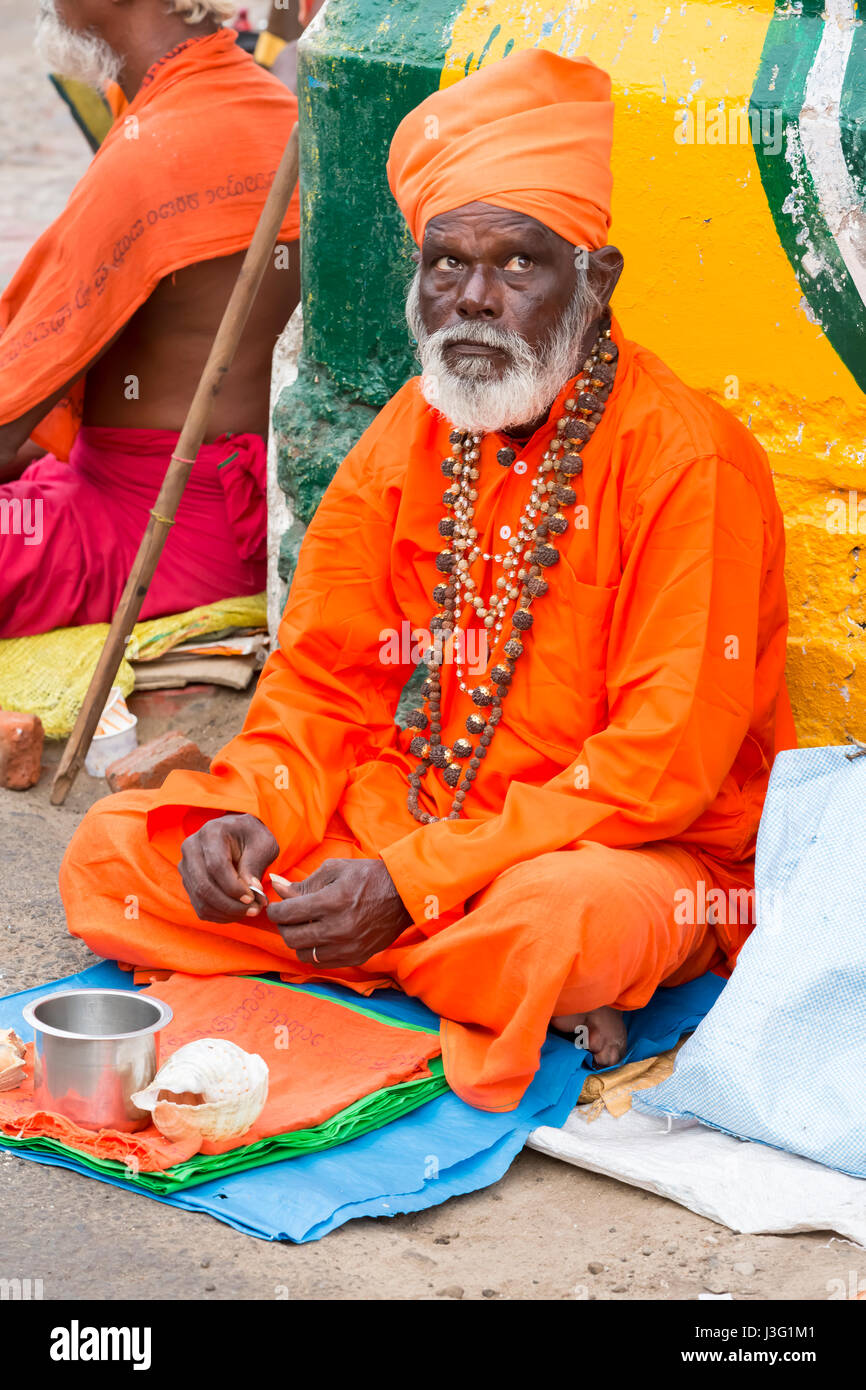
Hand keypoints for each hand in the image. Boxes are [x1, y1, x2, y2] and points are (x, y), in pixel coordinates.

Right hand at [179, 813, 277, 922]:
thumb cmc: (253, 838)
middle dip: (231, 904)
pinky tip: (238, 912)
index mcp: (211, 832)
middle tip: (254, 910)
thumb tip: (251, 890)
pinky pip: (200, 906)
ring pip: (200, 900)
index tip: (253, 898)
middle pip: (204, 886)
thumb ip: (255, 865)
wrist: (239, 835)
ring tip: (249, 911)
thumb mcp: (263, 844)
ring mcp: (186, 866)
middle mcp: (192, 847)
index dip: (234, 887)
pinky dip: (220, 915)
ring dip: (227, 912)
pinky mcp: (188, 881)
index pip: (216, 866)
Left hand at [266, 858, 411, 966]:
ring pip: (304, 954)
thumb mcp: (335, 870)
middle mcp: (338, 927)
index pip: (287, 913)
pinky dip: (314, 952)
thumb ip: (303, 882)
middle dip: (283, 926)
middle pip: (292, 937)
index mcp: (332, 901)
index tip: (275, 907)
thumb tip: (275, 885)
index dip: (274, 910)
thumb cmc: (367, 877)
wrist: (403, 895)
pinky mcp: (355, 957)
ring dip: (298, 941)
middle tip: (287, 917)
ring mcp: (347, 946)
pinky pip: (321, 962)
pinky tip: (319, 938)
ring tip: (304, 927)